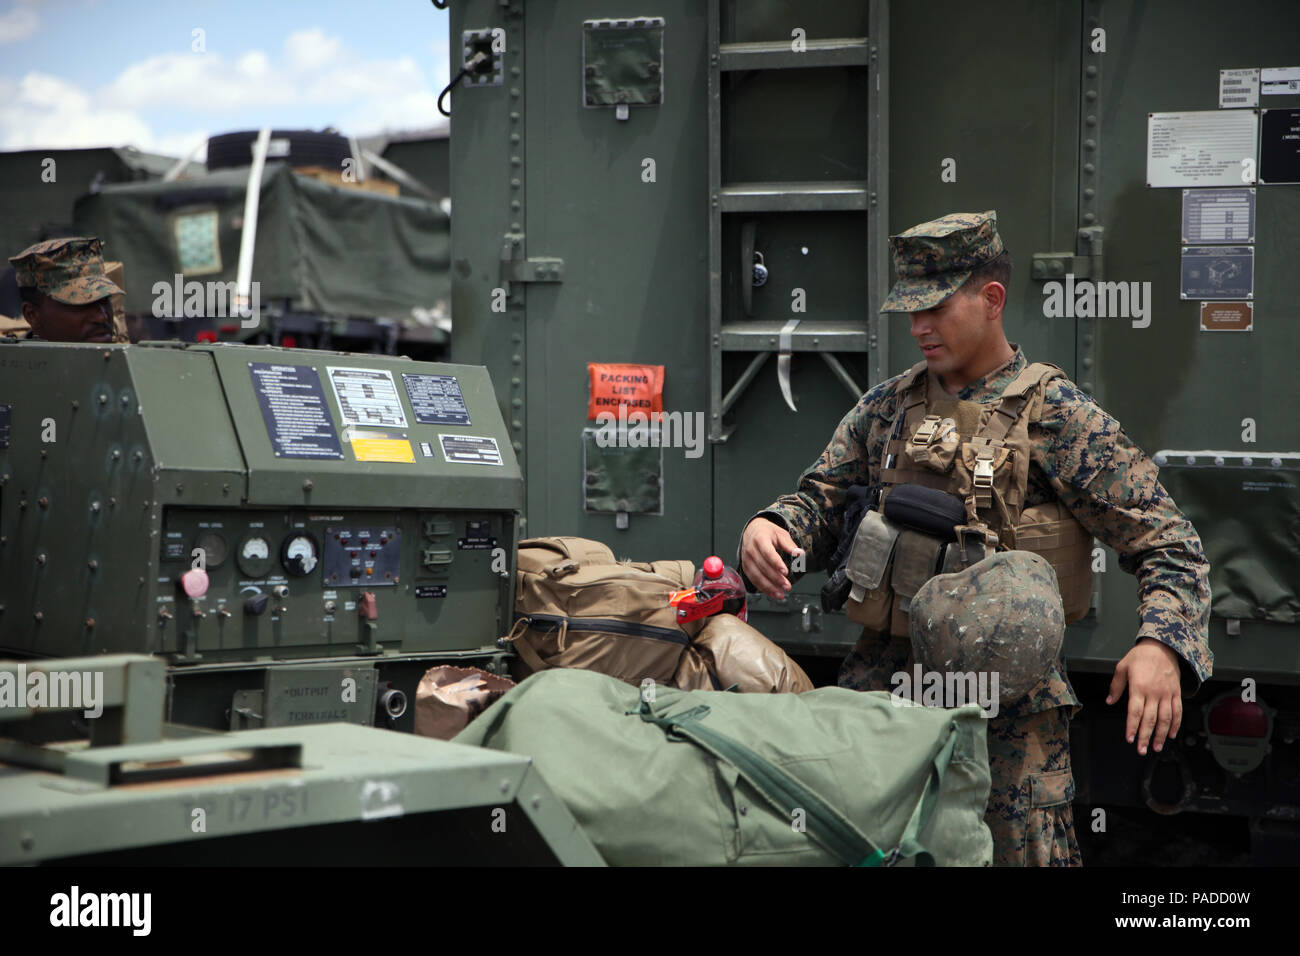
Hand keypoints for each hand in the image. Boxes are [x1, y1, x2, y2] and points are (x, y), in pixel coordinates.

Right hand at [740, 519, 801, 600]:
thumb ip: (790, 545)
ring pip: (757, 576)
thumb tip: (799, 553)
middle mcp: (751, 550)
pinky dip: (763, 589)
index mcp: (760, 539)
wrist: (752, 532)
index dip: (776, 563)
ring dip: (769, 587)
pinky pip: (754, 580)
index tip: (785, 572)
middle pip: (763, 567)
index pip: (768, 552)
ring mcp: (746, 560)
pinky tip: (773, 593)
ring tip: (781, 594)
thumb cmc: (767, 533)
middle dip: (776, 578)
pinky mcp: (746, 568)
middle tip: (787, 586)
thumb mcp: (780, 534)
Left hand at [1107, 637, 1181, 754]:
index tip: (1130, 738)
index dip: (1132, 727)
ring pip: (1165, 718)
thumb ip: (1115, 686)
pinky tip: (1171, 734)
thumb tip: (1109, 701)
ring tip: (1156, 747)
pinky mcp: (1176, 693)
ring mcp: (1167, 694)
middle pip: (1149, 719)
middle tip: (1142, 750)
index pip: (1134, 712)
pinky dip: (1175, 724)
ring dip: (1161, 735)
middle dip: (1145, 737)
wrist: (1162, 646)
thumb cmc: (1141, 656)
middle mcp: (1154, 692)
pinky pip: (1177, 711)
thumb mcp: (1122, 667)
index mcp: (1138, 687)